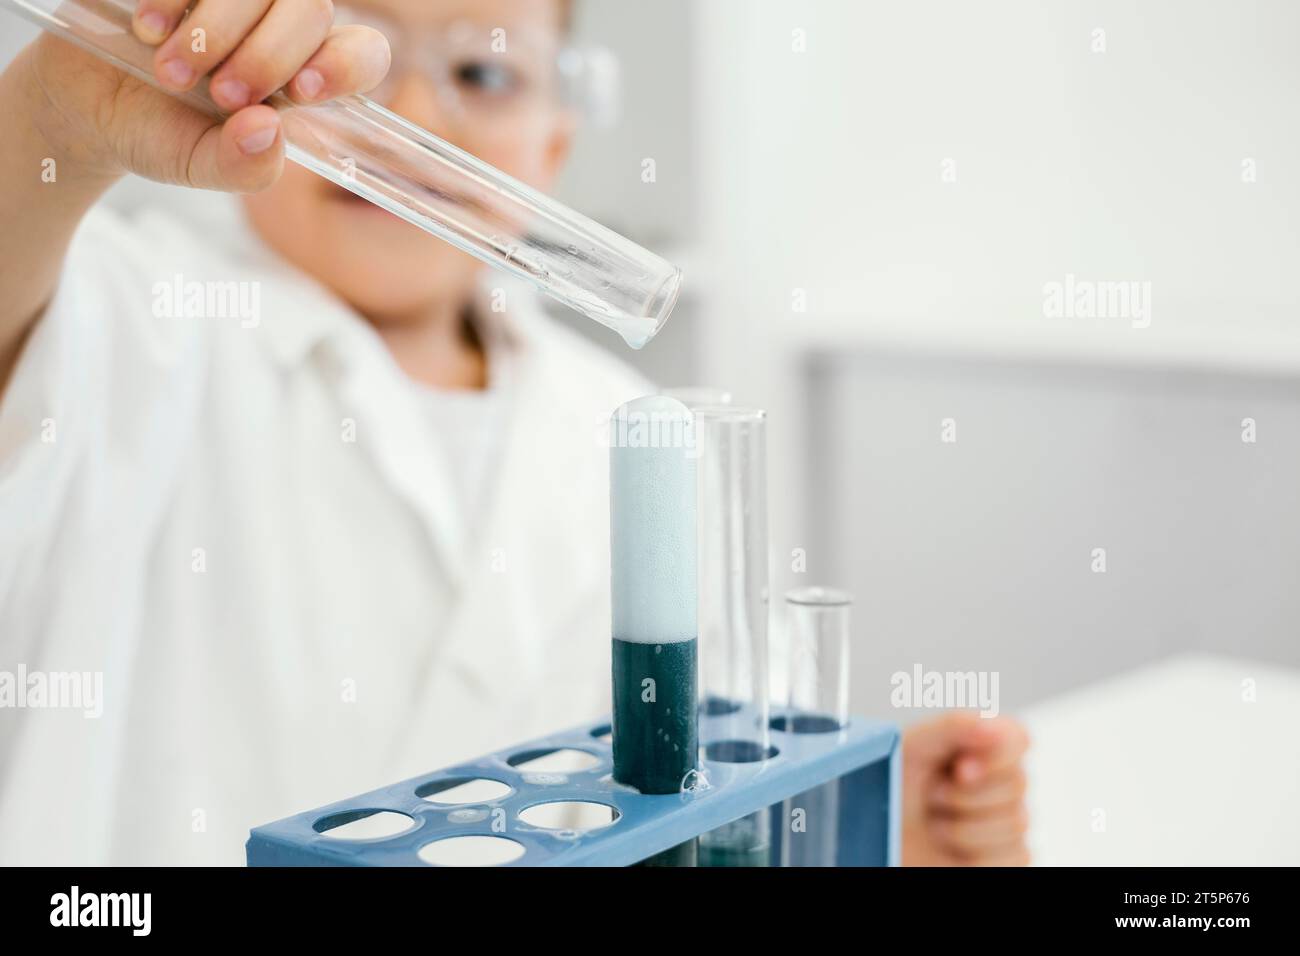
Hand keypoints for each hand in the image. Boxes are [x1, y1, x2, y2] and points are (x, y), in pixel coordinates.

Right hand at [22, 0, 389, 191]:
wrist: (86, 103)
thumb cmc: (159, 133)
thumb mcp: (199, 165)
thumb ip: (243, 166)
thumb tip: (268, 132)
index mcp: (302, 74)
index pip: (361, 53)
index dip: (346, 63)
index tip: (304, 91)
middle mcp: (277, 23)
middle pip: (312, 9)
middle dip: (270, 57)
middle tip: (223, 96)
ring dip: (218, 29)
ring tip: (170, 74)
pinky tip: (147, 29)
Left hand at [901, 712, 1030, 865]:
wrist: (877, 836)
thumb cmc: (892, 787)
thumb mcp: (913, 747)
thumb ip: (953, 726)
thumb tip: (993, 726)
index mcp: (982, 743)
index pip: (1018, 739)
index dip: (996, 756)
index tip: (960, 769)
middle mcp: (1001, 780)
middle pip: (1018, 784)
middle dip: (964, 795)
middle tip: (931, 796)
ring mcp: (1009, 820)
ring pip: (1015, 823)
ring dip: (962, 828)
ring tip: (934, 823)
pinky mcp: (1007, 857)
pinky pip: (1013, 857)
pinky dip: (974, 857)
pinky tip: (950, 850)